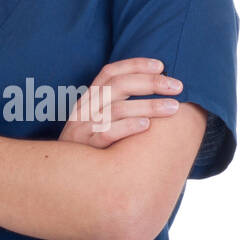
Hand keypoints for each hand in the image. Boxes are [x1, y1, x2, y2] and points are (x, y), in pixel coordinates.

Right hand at [58, 57, 183, 147]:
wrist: (61, 174)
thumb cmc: (88, 144)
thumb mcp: (94, 118)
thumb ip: (115, 105)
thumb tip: (154, 92)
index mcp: (89, 98)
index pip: (110, 72)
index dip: (135, 65)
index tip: (161, 65)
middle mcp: (86, 108)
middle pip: (118, 86)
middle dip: (150, 83)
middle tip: (177, 86)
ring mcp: (84, 126)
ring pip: (117, 109)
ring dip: (148, 105)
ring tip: (173, 107)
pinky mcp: (86, 146)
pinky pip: (107, 133)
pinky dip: (127, 127)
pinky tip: (147, 126)